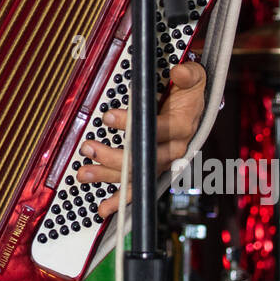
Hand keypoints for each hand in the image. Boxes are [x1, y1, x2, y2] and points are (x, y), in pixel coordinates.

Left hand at [77, 60, 206, 219]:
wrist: (195, 108)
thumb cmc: (190, 92)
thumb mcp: (193, 78)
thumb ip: (188, 75)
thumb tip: (179, 72)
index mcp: (182, 127)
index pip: (155, 128)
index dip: (131, 124)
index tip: (108, 117)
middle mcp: (174, 149)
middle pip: (143, 159)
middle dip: (113, 156)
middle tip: (88, 147)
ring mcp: (162, 161)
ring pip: (136, 175)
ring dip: (108, 176)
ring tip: (83, 173)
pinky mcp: (153, 168)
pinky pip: (137, 188)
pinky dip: (120, 200)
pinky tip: (104, 208)